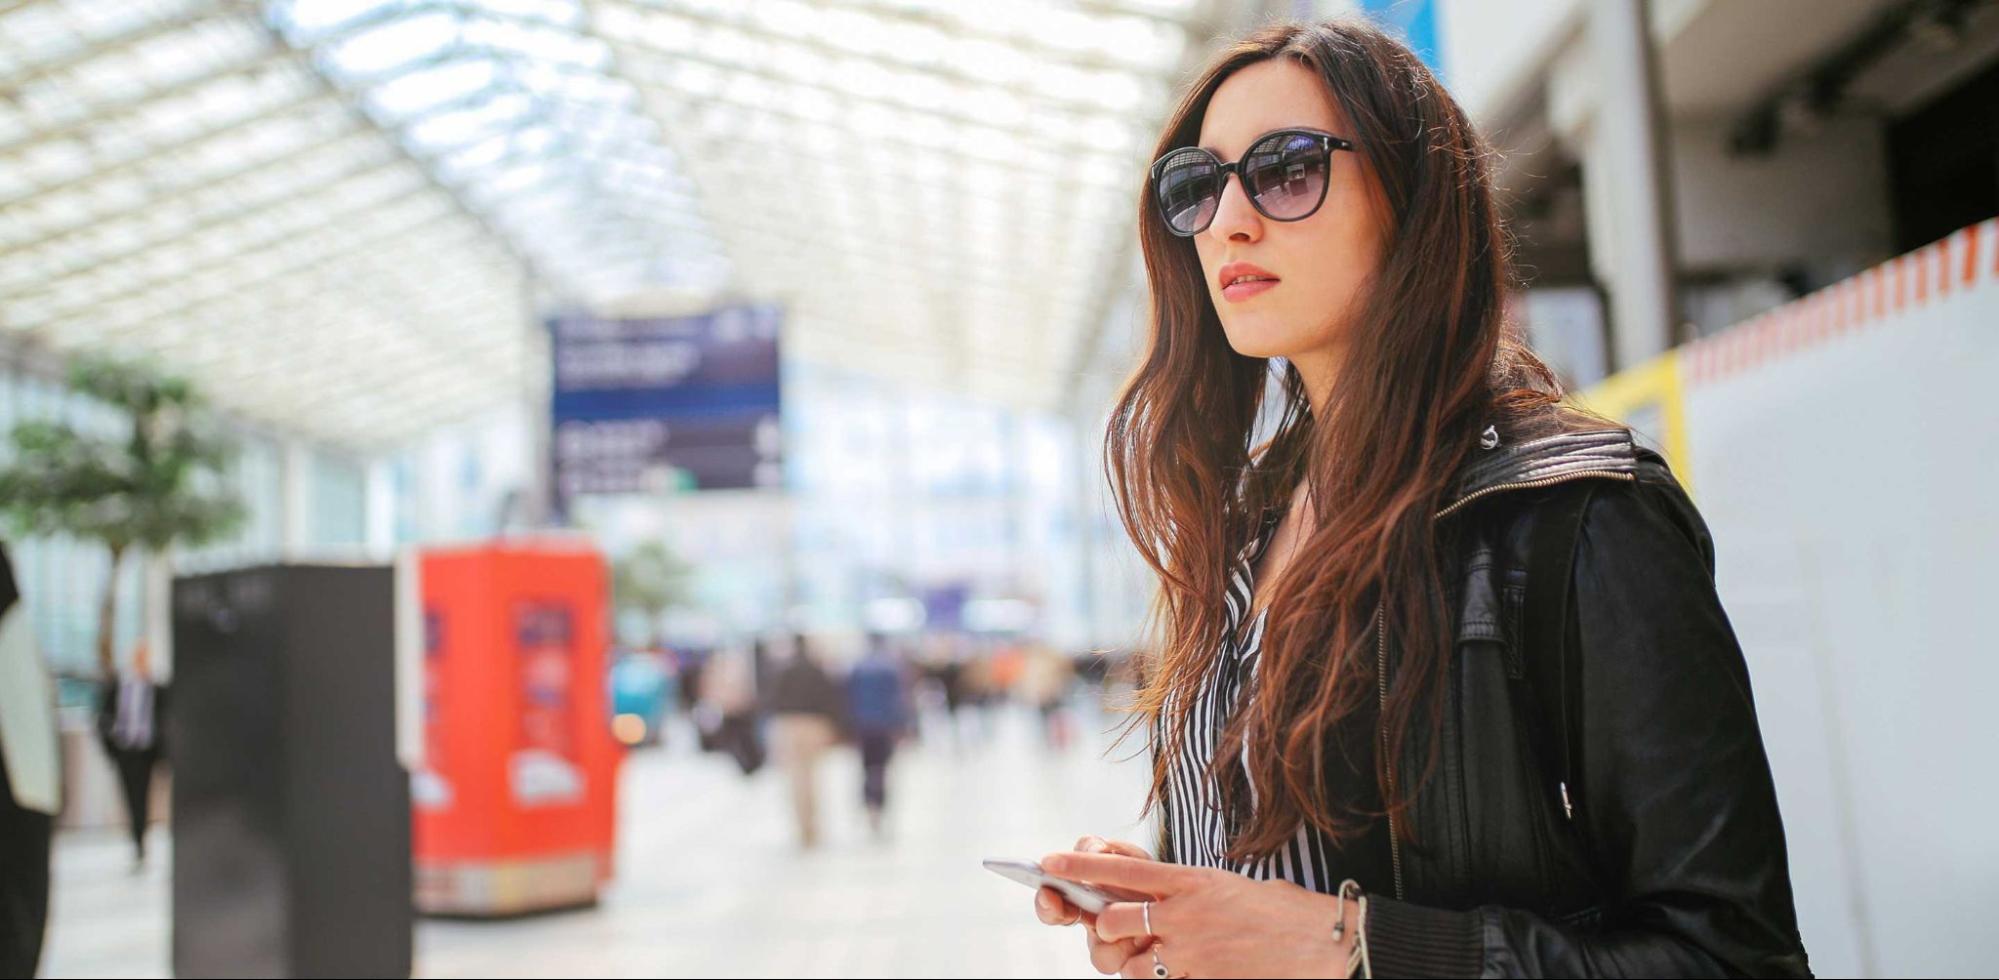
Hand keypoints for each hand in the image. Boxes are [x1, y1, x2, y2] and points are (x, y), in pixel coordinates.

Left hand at [1042, 850, 1352, 978]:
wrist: (1326, 945)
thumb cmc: (1288, 915)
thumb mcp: (1236, 889)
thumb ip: (1195, 895)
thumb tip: (1169, 904)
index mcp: (1193, 880)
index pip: (1121, 869)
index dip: (1080, 866)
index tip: (1049, 862)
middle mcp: (1184, 913)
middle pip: (1112, 920)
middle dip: (1104, 930)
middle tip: (1111, 934)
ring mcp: (1191, 952)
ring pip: (1130, 961)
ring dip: (1133, 964)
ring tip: (1157, 961)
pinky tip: (1190, 972)